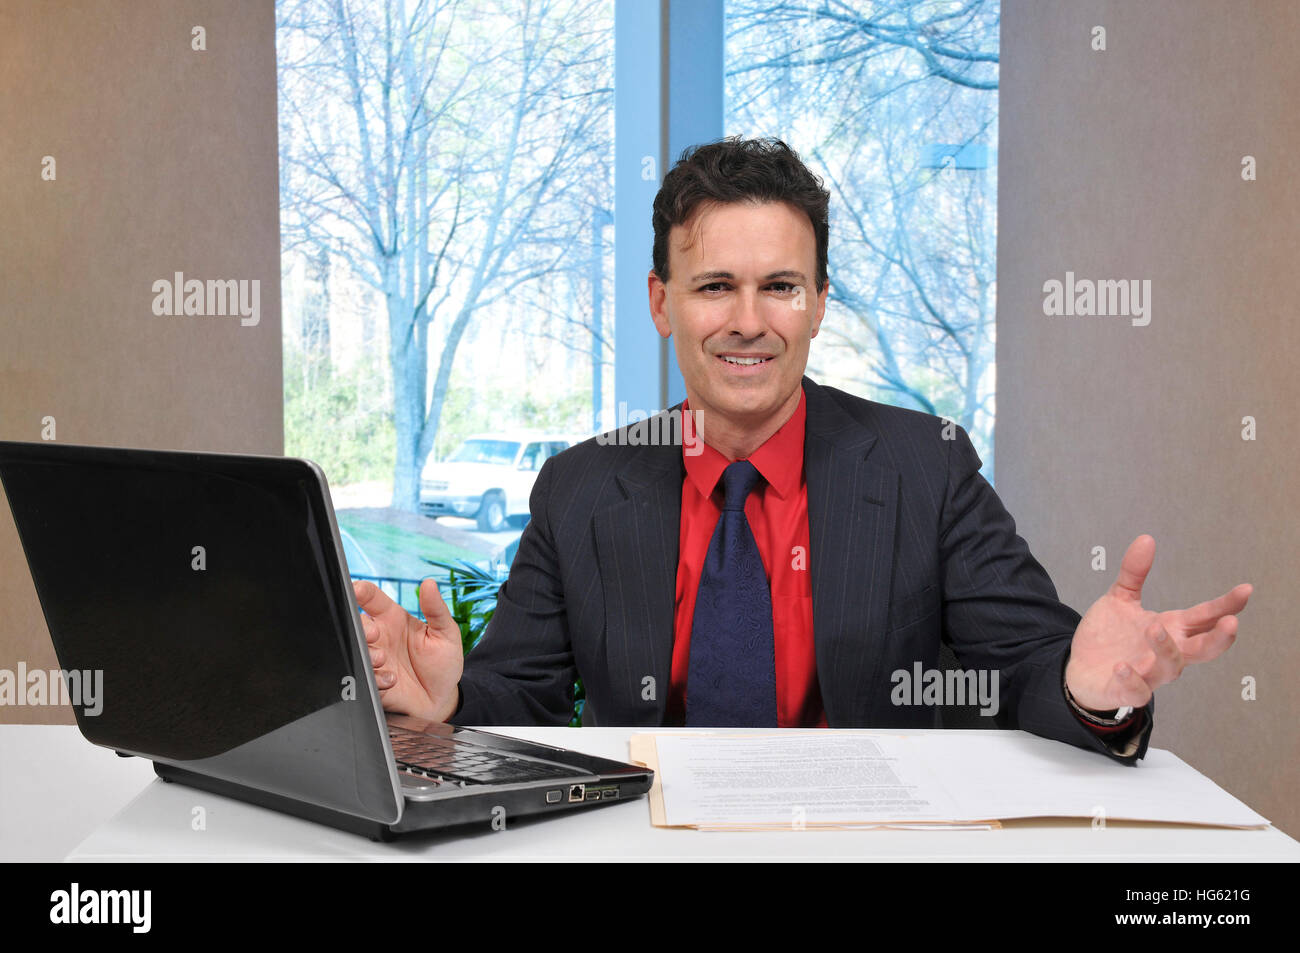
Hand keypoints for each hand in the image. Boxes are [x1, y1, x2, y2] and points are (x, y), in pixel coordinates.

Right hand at [353, 578, 463, 722]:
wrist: (442, 698)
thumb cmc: (443, 662)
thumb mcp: (446, 633)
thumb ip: (437, 609)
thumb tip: (430, 583)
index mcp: (393, 619)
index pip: (371, 599)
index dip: (361, 591)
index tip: (359, 589)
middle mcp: (380, 637)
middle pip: (356, 622)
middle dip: (360, 626)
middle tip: (374, 634)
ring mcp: (374, 659)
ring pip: (355, 649)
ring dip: (366, 653)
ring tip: (383, 659)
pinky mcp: (373, 682)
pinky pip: (363, 677)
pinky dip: (374, 677)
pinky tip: (392, 680)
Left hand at [1065, 535, 1250, 711]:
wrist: (1080, 669)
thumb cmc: (1108, 636)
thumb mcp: (1120, 599)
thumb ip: (1134, 573)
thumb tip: (1147, 538)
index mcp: (1171, 628)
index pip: (1204, 616)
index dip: (1226, 605)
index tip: (1246, 589)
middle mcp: (1167, 652)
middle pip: (1204, 649)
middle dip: (1219, 638)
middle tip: (1230, 622)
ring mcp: (1149, 673)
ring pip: (1171, 666)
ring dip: (1166, 648)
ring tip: (1154, 628)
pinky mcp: (1127, 690)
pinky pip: (1137, 690)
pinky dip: (1132, 679)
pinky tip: (1121, 666)